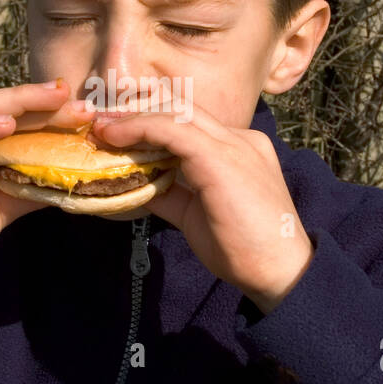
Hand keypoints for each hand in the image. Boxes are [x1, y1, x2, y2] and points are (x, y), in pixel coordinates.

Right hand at [0, 80, 89, 304]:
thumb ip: (27, 190)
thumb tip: (70, 179)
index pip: (12, 117)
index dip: (47, 112)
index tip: (85, 112)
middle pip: (1, 107)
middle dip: (43, 103)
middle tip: (81, 103)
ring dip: (19, 103)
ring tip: (54, 99)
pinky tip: (4, 123)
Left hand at [90, 103, 313, 312]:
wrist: (281, 273)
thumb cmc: (244, 251)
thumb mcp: (197, 215)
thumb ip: (172, 194)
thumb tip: (139, 187)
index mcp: (239, 150)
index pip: (191, 124)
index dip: (151, 123)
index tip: (117, 132)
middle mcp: (240, 139)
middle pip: (183, 110)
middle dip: (139, 112)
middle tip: (101, 122)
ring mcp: (234, 145)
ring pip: (176, 114)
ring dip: (133, 119)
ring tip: (101, 129)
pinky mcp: (221, 158)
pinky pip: (173, 131)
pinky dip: (140, 129)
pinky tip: (115, 137)